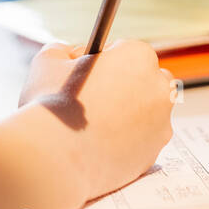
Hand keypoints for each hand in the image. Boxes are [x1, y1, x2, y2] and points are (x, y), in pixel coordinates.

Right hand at [18, 40, 175, 200]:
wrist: (54, 158)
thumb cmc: (51, 106)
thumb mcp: (48, 61)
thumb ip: (64, 51)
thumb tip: (71, 56)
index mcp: (138, 57)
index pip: (127, 50)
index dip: (104, 60)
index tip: (89, 73)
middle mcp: (158, 88)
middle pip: (147, 79)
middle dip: (127, 85)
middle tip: (96, 97)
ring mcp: (160, 124)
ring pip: (148, 113)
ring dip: (129, 114)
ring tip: (96, 124)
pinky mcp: (153, 154)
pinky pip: (143, 142)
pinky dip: (127, 142)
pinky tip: (101, 143)